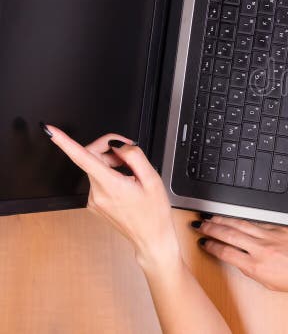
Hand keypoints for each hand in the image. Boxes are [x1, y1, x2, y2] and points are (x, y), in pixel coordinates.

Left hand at [45, 125, 179, 269]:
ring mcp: (94, 200)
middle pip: (91, 158)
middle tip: (128, 152)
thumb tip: (119, 146)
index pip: (82, 158)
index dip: (64, 142)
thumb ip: (134, 157)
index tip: (51, 131)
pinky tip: (126, 182)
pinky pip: (98, 180)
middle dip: (108, 149)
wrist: (151, 238)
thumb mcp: (152, 179)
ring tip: (132, 172)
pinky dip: (110, 174)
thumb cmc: (154, 212)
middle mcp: (97, 193)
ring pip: (95, 168)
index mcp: (111, 186)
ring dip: (111, 163)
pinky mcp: (95, 204)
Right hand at [194, 216, 287, 296]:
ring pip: (242, 224)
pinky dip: (246, 220)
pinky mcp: (282, 227)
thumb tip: (240, 260)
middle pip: (230, 234)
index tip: (204, 242)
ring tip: (213, 218)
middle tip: (201, 224)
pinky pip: (259, 222)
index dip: (212, 246)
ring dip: (225, 220)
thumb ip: (253, 271)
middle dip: (212, 228)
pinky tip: (239, 218)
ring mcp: (273, 235)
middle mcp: (262, 248)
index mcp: (257, 267)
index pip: (226, 253)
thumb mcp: (270, 283)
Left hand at [195, 216, 287, 332]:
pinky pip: (237, 260)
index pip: (244, 219)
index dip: (226, 215)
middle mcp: (266, 240)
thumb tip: (258, 227)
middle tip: (198, 220)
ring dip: (212, 237)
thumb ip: (275, 231)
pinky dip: (222, 253)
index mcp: (275, 228)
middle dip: (213, 224)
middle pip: (233, 228)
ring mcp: (261, 257)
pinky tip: (213, 249)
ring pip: (231, 242)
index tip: (215, 212)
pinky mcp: (260, 272)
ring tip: (200, 233)